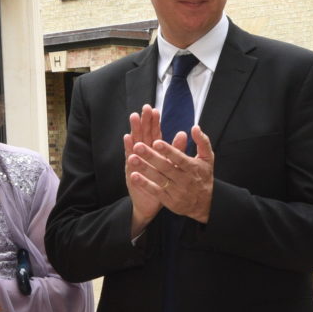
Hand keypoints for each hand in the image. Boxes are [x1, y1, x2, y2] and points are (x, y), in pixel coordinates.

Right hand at [124, 104, 164, 233]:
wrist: (150, 204)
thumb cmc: (162, 184)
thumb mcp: (172, 166)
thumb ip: (176, 149)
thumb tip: (184, 133)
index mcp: (153, 151)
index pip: (154, 133)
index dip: (154, 122)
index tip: (155, 110)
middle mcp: (143, 154)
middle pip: (143, 134)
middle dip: (144, 121)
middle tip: (145, 108)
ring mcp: (135, 161)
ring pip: (135, 142)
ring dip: (135, 129)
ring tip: (134, 117)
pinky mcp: (131, 171)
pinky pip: (129, 158)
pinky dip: (128, 147)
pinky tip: (127, 138)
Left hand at [130, 125, 215, 222]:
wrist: (204, 204)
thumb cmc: (203, 177)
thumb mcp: (208, 159)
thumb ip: (202, 142)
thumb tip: (195, 127)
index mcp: (193, 167)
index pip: (179, 158)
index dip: (168, 150)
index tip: (156, 141)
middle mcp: (184, 180)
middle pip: (165, 167)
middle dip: (150, 156)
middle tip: (137, 146)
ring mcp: (176, 191)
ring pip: (158, 179)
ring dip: (144, 168)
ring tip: (132, 158)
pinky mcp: (169, 201)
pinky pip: (155, 191)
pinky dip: (144, 184)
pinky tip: (134, 176)